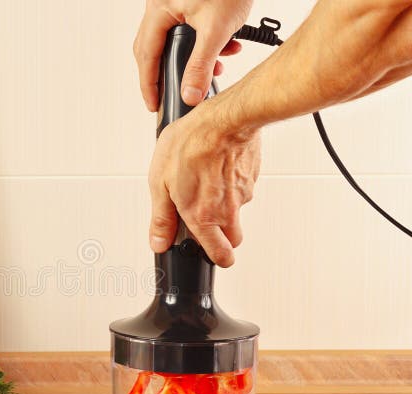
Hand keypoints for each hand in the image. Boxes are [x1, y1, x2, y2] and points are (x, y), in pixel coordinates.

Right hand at [134, 0, 252, 108]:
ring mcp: (173, 1)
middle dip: (172, 72)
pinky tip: (225, 46)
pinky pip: (188, 28)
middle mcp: (161, 3)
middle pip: (155, 48)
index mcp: (159, 8)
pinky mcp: (189, 1)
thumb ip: (201, 66)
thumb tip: (190, 94)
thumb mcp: (216, 29)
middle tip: (178, 92)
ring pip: (174, 39)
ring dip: (194, 57)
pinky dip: (204, 42)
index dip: (149, 84)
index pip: (146, 55)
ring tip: (216, 66)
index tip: (153, 104)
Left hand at [148, 100, 259, 266]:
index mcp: (203, 217)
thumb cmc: (191, 144)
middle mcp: (228, 211)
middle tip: (203, 221)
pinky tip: (214, 167)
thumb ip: (161, 219)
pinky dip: (230, 183)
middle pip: (233, 240)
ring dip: (223, 206)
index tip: (204, 252)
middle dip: (221, 237)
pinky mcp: (251, 176)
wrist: (225, 118)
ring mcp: (243, 194)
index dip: (213, 257)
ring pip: (236, 212)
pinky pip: (241, 188)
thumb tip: (159, 242)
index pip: (220, 256)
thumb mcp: (160, 183)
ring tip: (203, 183)